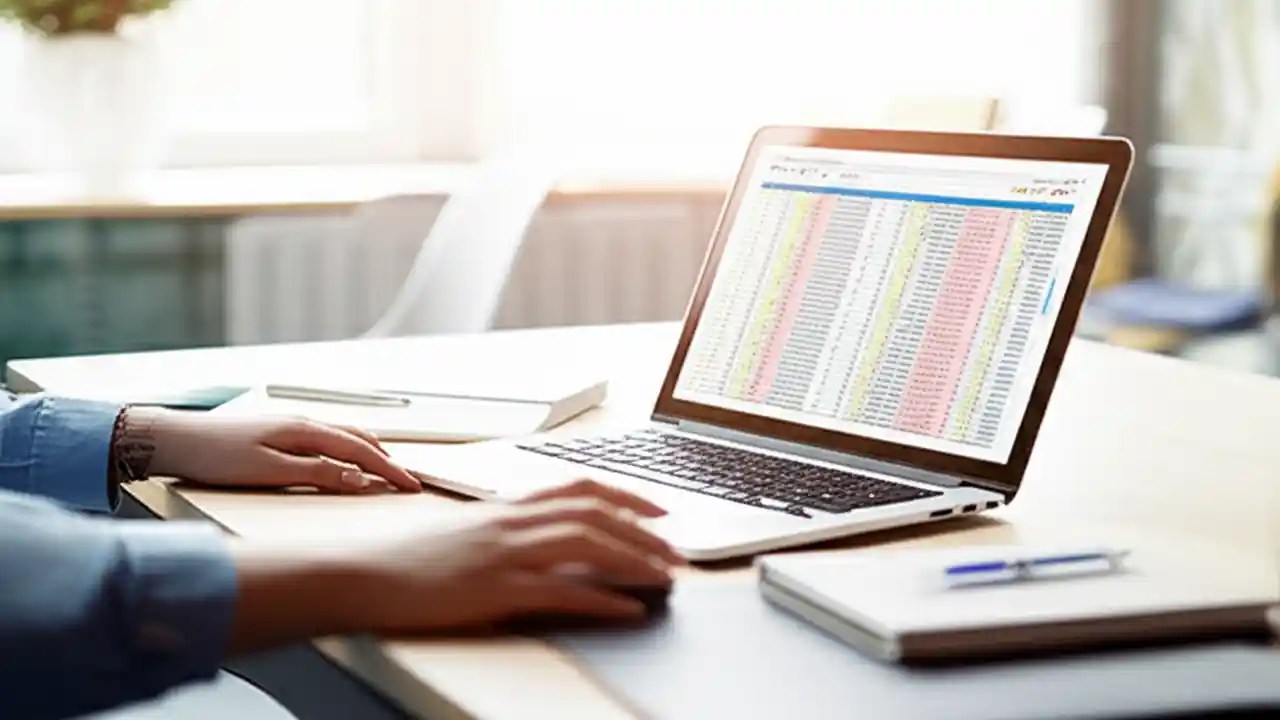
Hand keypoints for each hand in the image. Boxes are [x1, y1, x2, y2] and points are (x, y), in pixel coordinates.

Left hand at [143, 409, 420, 492]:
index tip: (412, 485)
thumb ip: (317, 473)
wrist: (176, 439)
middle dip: (386, 459)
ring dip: (369, 450)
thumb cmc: (217, 457)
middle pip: (358, 438)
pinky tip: (345, 456)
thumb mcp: (270, 471)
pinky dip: (348, 447)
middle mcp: (303, 423)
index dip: (389, 470)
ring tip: (386, 467)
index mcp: (305, 431)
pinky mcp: (279, 431)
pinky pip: (327, 437)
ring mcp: (292, 425)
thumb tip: (357, 478)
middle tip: (407, 480)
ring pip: (344, 435)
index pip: (360, 451)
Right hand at [228, 479, 679, 649]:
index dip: (626, 496)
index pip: (580, 488)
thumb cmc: (408, 558)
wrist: (361, 572)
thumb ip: (506, 532)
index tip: (659, 509)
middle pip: (595, 514)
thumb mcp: (465, 535)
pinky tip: (628, 609)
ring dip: (636, 559)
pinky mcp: (495, 588)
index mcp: (506, 507)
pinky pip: (562, 590)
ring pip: (587, 544)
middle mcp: (511, 521)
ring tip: (667, 576)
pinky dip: (603, 599)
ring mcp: (504, 553)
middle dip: (645, 532)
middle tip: (678, 552)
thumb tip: (543, 542)